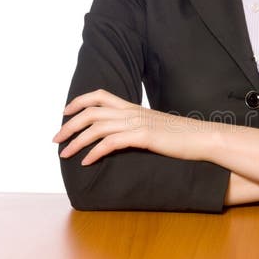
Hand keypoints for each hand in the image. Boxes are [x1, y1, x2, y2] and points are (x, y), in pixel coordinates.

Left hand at [53, 89, 210, 165]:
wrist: (202, 137)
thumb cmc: (180, 136)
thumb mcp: (154, 127)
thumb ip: (136, 127)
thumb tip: (122, 136)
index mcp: (133, 107)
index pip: (99, 96)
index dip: (78, 102)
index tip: (64, 113)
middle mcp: (131, 112)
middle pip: (91, 112)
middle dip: (69, 125)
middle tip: (56, 139)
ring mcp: (137, 123)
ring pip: (97, 127)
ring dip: (76, 141)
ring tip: (64, 153)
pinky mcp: (144, 137)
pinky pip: (111, 143)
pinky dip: (95, 152)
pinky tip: (86, 162)